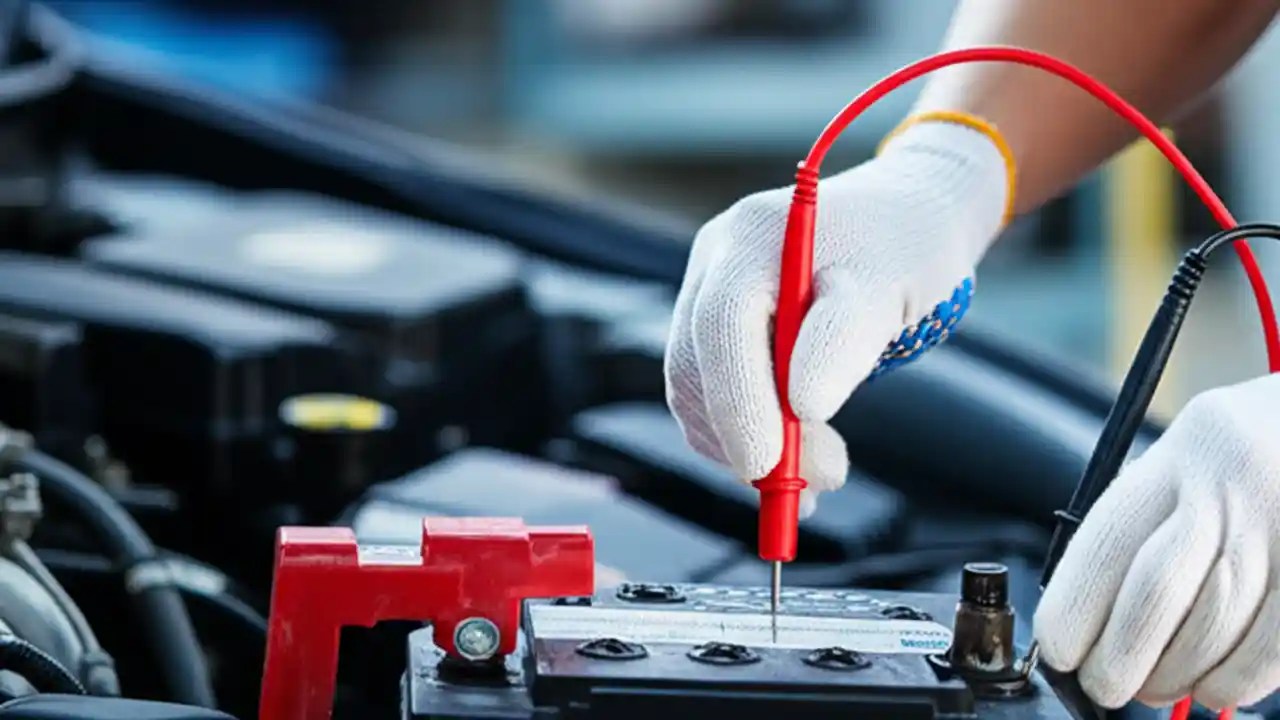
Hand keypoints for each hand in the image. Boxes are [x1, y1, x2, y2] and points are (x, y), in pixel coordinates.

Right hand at [663, 119, 1009, 507]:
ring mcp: (708, 292)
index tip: (772, 466)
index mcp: (752, 237)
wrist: (903, 220)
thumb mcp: (892, 288)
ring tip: (817, 479)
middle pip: (696, 365)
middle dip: (746, 436)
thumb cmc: (904, 247)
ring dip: (746, 447)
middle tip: (816, 482)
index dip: (739, 402)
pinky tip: (795, 459)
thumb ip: (846, 340)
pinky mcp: (717, 328)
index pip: (724, 327)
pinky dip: (746, 436)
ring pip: (696, 390)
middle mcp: (717, 262)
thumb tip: (803, 406)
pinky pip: (711, 394)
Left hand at [1035, 373, 1279, 709]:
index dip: (1074, 609)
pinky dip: (1230, 682)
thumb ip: (1141, 527)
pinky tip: (1213, 685)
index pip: (1108, 541)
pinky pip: (1267, 651)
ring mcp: (1278, 532)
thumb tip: (1086, 622)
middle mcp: (1228, 491)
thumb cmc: (1241, 466)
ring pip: (1210, 628)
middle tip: (1103, 684)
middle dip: (1118, 657)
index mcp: (1178, 459)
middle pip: (1155, 590)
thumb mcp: (1186, 464)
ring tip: (1154, 686)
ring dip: (1172, 676)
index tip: (1058, 649)